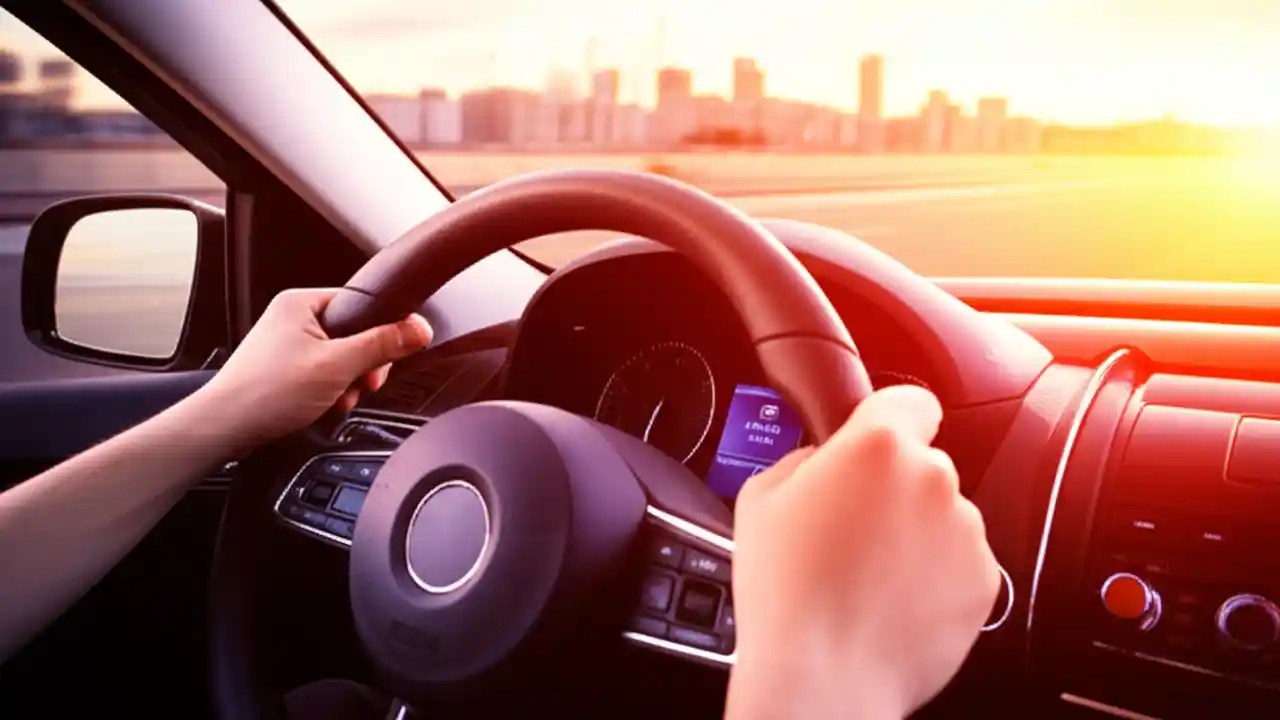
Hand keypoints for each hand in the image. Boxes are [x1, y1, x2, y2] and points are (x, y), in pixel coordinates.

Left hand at [194, 288, 431, 453]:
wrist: (224, 428)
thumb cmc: (266, 393)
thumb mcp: (337, 366)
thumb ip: (381, 345)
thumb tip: (418, 328)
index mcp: (301, 302)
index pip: (359, 305)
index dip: (379, 333)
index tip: (386, 358)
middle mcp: (292, 318)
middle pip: (353, 334)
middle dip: (362, 366)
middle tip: (358, 384)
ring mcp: (287, 345)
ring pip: (340, 359)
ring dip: (347, 383)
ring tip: (334, 399)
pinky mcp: (284, 369)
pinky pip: (323, 374)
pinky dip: (330, 392)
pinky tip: (324, 406)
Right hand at [727, 385, 999, 719]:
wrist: (822, 675)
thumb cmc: (785, 590)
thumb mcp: (761, 498)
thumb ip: (802, 460)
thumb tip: (822, 462)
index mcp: (877, 446)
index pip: (911, 400)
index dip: (893, 419)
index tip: (879, 440)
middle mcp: (933, 478)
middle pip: (922, 465)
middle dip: (894, 489)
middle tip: (851, 528)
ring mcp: (965, 531)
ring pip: (943, 516)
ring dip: (916, 534)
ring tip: (868, 575)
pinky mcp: (984, 581)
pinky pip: (959, 563)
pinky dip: (934, 576)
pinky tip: (891, 600)